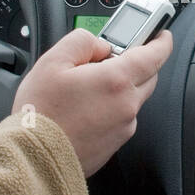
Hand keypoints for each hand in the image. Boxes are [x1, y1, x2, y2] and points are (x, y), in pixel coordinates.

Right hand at [11, 26, 172, 176]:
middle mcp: (126, 106)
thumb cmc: (40, 115)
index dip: (161, 42)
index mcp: (115, 81)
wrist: (33, 159)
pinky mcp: (115, 144)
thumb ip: (82, 42)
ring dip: (120, 88)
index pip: (154, 55)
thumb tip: (99, 45)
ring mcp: (123, 128)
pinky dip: (111, 109)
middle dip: (137, 63)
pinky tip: (84, 110)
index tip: (161, 35)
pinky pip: (122, 119)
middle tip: (111, 59)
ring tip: (86, 88)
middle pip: (148, 77)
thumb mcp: (52, 61)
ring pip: (134, 99)